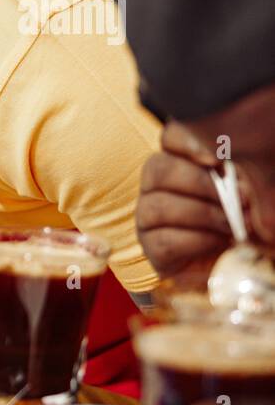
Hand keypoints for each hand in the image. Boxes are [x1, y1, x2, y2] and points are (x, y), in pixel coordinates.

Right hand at [137, 122, 235, 283]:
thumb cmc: (251, 222)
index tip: (215, 159)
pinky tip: (219, 243)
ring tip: (234, 226)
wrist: (243, 266)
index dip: (185, 142)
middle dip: (199, 183)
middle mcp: (158, 186)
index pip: (170, 138)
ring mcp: (149, 218)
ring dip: (202, 215)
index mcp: (184, 162)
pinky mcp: (151, 248)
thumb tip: (240, 184)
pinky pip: (163, 240)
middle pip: (156, 169)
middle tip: (238, 197)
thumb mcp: (256, 196)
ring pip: (157, 206)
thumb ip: (250, 182)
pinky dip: (197, 241)